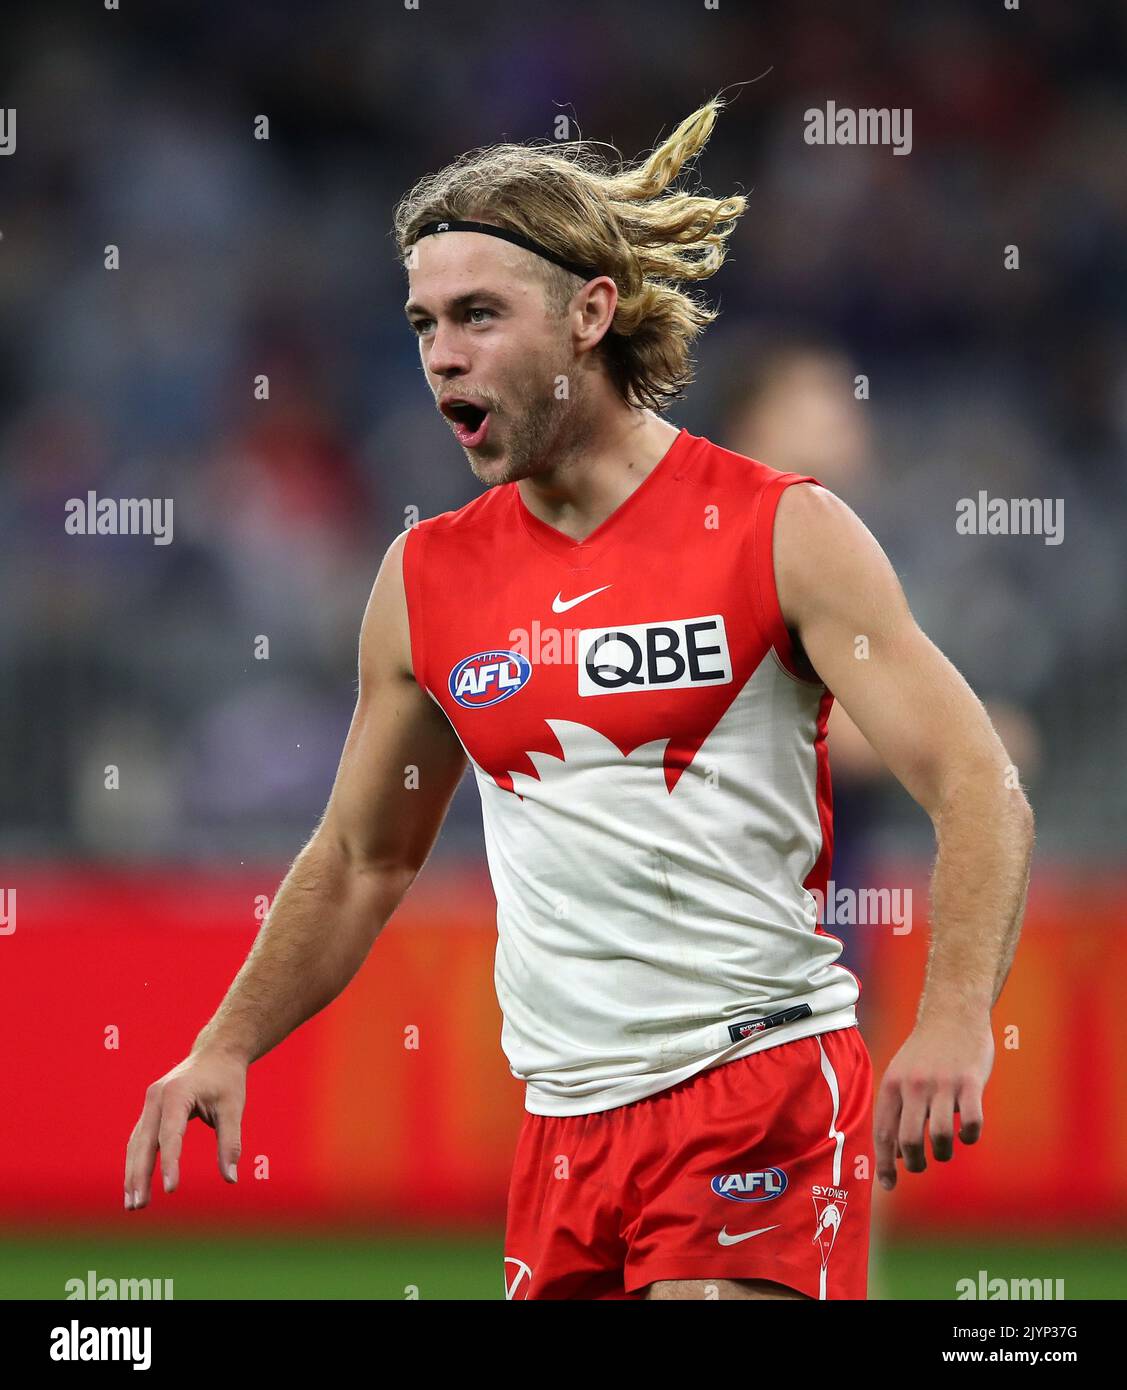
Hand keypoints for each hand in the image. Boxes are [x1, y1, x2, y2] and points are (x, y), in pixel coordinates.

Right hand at [123, 1049, 247, 1209]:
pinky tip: (136, 1184)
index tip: (171, 1190)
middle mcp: (157, 1097)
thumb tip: (231, 1179)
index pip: (171, 1135)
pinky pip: (139, 1139)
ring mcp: (150, 1102)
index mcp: (177, 1093)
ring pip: (137, 1143)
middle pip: (145, 1142)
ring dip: (134, 1173)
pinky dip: (137, 1161)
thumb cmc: (226, 1079)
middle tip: (138, 1207)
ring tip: (134, 1204)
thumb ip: (230, 1142)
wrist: (216, 1052)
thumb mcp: (233, 1107)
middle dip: (139, 1176)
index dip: (170, 1163)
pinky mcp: (150, 1109)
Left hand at [874, 1016, 993, 1189]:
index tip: (889, 1185)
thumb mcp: (901, 1076)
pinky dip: (970, 1136)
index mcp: (892, 1085)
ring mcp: (942, 1083)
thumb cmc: (925, 1053)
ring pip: (939, 1137)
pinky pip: (971, 1123)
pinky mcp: (970, 1082)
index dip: (884, 1164)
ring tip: (944, 1150)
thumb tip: (894, 1156)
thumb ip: (896, 1112)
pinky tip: (967, 1134)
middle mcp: (913, 1085)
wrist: (952, 1013)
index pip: (883, 1133)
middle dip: (914, 1164)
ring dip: (942, 1153)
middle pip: (907, 1140)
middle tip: (920, 1165)